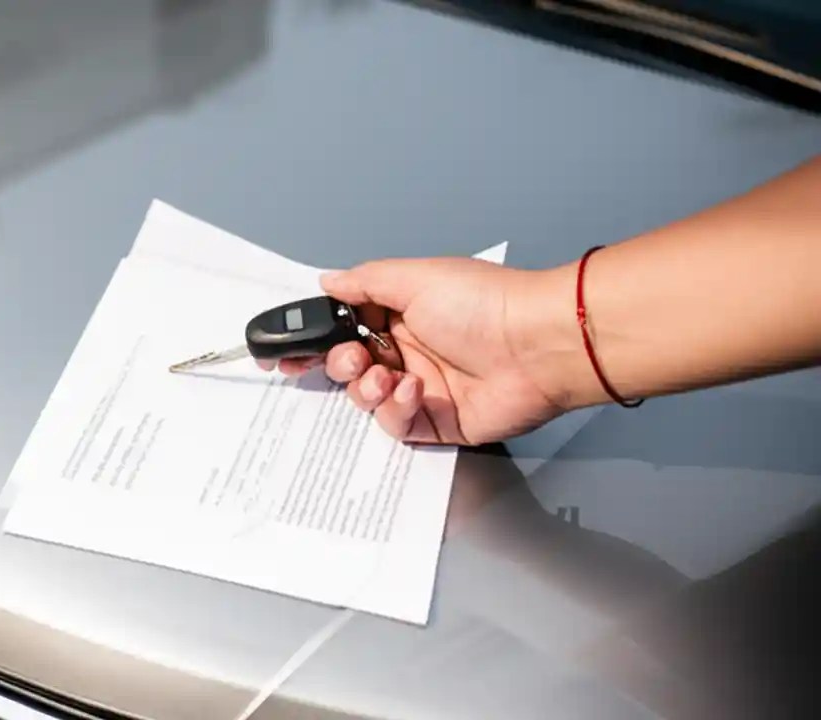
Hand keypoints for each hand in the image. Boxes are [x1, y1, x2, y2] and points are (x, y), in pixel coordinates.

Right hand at [260, 257, 574, 444]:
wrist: (540, 346)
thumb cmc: (487, 304)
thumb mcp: (415, 278)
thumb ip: (364, 282)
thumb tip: (327, 281)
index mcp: (401, 313)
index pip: (345, 329)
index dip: (316, 341)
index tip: (287, 351)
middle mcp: (409, 350)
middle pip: (349, 369)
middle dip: (338, 367)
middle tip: (350, 360)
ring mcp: (422, 388)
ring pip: (367, 400)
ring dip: (367, 389)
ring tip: (387, 376)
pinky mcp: (438, 422)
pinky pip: (396, 425)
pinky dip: (397, 410)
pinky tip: (414, 391)